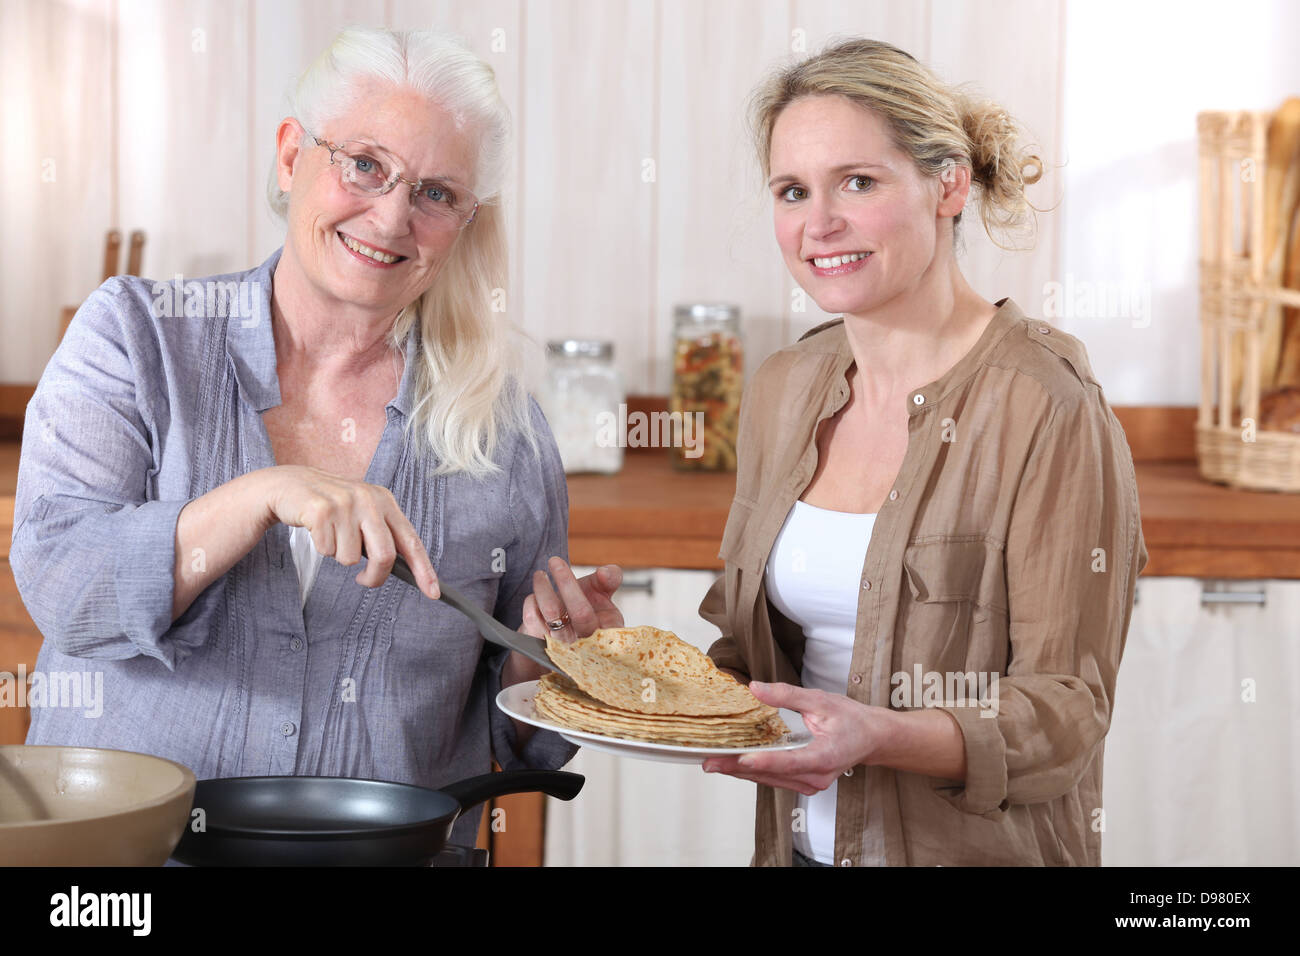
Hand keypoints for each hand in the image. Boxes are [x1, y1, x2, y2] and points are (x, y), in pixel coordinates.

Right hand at [262, 464, 438, 599]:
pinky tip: (317, 530)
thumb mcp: (363, 512)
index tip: (433, 593)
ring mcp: (345, 503)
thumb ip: (382, 534)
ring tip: (331, 534)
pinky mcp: (320, 510)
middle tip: (363, 580)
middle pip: (384, 556)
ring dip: (338, 554)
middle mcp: (369, 499)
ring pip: (350, 558)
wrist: (290, 485)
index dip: (424, 569)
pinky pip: (327, 550)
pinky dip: (321, 548)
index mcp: (385, 500)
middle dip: (374, 577)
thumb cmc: (331, 506)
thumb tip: (406, 569)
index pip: (411, 540)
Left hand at [520, 557, 623, 643]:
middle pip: (581, 613)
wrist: (560, 629)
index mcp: (609, 628)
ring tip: (540, 575)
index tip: (591, 571)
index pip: (607, 614)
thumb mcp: (602, 591)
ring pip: (552, 613)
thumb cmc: (584, 608)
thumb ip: (610, 578)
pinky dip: (532, 601)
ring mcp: (562, 644)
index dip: (594, 594)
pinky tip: (535, 596)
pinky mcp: (539, 643)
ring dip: (543, 587)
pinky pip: (532, 618)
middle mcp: (586, 640)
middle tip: (555, 561)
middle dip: (567, 582)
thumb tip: (605, 573)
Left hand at [701, 681, 891, 795]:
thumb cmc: (851, 719)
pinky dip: (755, 772)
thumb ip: (787, 695)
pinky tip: (735, 763)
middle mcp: (817, 776)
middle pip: (773, 775)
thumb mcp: (821, 700)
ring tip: (714, 763)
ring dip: (742, 772)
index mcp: (824, 757)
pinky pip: (775, 780)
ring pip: (770, 780)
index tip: (741, 759)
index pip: (789, 762)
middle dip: (739, 768)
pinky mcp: (805, 783)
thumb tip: (755, 688)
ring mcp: (811, 784)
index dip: (764, 762)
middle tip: (710, 761)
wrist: (871, 738)